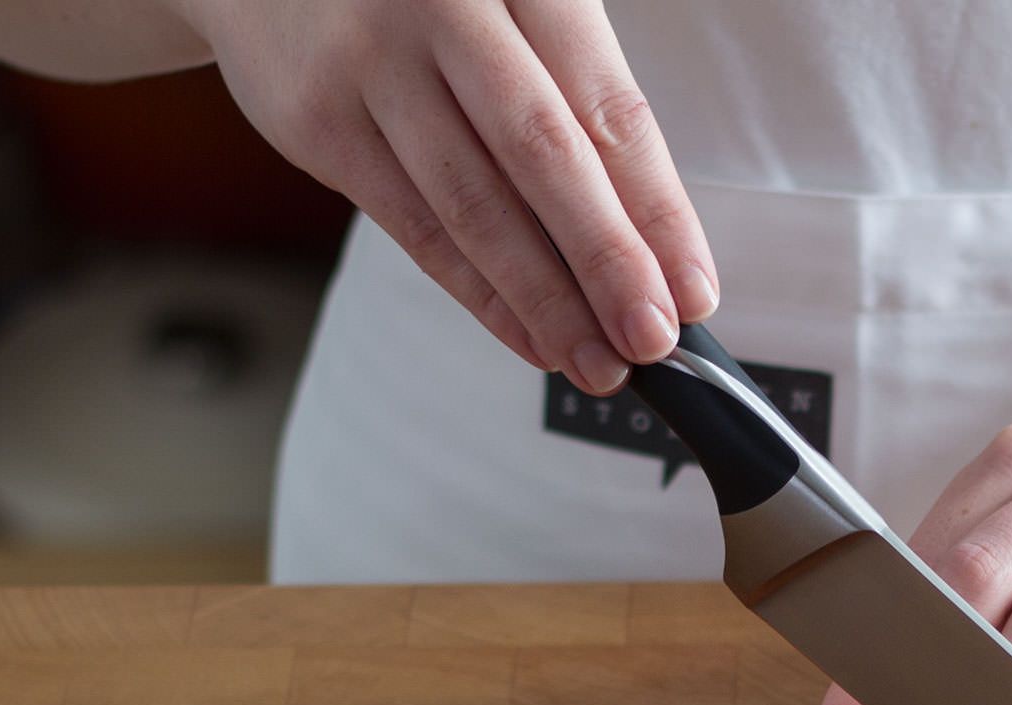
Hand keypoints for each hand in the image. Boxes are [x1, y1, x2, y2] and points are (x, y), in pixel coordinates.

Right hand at [174, 0, 716, 389]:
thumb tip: (649, 237)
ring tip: (598, 361)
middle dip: (607, 264)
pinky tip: (530, 338)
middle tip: (651, 339)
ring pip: (474, 206)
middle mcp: (443, 6)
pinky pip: (414, 228)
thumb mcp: (509, 1)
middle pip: (542, 156)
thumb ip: (573, 93)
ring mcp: (371, 62)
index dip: (657, 210)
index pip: (607, 108)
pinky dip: (479, 295)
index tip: (693, 289)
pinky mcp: (318, 120)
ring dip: (545, 301)